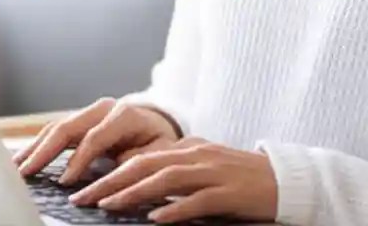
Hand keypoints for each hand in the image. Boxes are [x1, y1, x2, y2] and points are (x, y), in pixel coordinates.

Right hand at [12, 97, 179, 183]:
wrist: (159, 122)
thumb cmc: (159, 140)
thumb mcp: (158, 152)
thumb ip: (138, 162)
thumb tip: (115, 177)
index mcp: (125, 115)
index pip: (95, 137)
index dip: (78, 160)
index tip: (64, 182)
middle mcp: (103, 108)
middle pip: (67, 127)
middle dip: (44, 151)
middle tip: (25, 173)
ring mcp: (89, 112)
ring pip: (56, 127)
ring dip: (34, 148)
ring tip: (15, 168)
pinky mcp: (79, 120)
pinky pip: (55, 131)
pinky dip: (37, 145)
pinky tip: (22, 159)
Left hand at [69, 137, 277, 223]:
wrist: (285, 180)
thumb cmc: (241, 179)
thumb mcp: (204, 168)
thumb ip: (175, 171)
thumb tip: (140, 181)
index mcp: (188, 148)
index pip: (140, 157)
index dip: (109, 172)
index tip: (84, 187)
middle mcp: (197, 155)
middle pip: (145, 165)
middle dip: (110, 182)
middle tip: (82, 198)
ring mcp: (213, 173)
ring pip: (165, 178)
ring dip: (133, 193)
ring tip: (108, 206)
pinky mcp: (229, 193)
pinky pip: (198, 200)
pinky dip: (175, 209)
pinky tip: (156, 218)